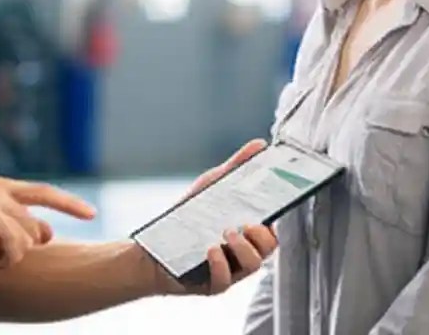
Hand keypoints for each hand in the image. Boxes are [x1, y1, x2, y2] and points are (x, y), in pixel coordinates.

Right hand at [0, 178, 95, 272]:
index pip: (43, 192)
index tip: (91, 212)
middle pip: (39, 222)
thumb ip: (16, 225)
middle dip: (32, 244)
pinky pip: (16, 244)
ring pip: (28, 237)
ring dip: (12, 256)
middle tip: (5, 256)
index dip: (69, 203)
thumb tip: (47, 234)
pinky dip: (7, 259)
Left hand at [154, 140, 279, 295]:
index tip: (272, 207)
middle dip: (261, 236)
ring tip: (226, 232)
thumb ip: (235, 167)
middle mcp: (242, 254)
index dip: (276, 221)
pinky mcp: (211, 284)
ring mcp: (230, 271)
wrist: (152, 248)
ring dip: (244, 248)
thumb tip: (258, 144)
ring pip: (253, 266)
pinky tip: (210, 250)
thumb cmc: (186, 219)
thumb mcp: (212, 188)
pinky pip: (225, 281)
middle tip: (244, 223)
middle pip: (268, 249)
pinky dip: (221, 265)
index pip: (272, 230)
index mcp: (246, 233)